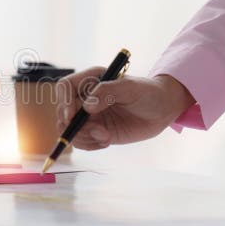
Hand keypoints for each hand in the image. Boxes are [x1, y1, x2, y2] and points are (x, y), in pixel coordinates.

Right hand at [56, 70, 194, 149]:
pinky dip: (89, 145)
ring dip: (84, 137)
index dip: (64, 101)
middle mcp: (85, 97)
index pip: (65, 87)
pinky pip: (80, 141)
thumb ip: (108, 92)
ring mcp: (88, 116)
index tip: (72, 116)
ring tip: (106, 137)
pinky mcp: (94, 131)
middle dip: (76, 126)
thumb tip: (87, 106)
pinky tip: (106, 141)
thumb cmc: (148, 92)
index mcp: (91, 80)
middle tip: (99, 131)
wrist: (161, 110)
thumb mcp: (131, 88)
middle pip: (63, 111)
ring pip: (69, 129)